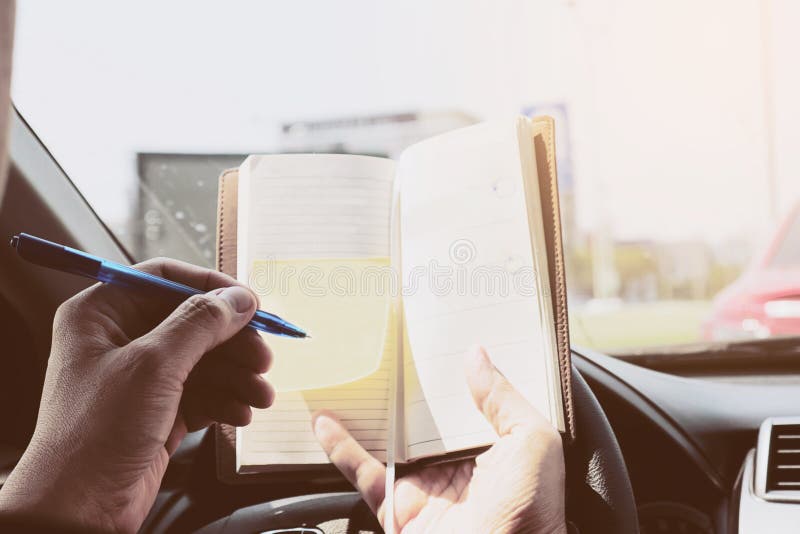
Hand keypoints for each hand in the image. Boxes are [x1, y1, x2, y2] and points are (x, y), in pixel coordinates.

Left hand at [0, 258, 273, 531]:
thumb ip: (200, 324)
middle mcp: (120, 341)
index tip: (249, 301)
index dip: (210, 287)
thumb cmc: (94, 434)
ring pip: (204, 360)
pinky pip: (203, 392)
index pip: (163, 279)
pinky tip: (240, 413)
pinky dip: (226, 401)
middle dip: (232, 342)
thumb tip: (238, 298)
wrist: (80, 509)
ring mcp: (141, 378)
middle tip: (262, 357)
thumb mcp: (153, 366)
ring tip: (260, 394)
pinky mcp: (158, 411)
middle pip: (193, 323)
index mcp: (101, 315)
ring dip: (237, 376)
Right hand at [313, 346, 565, 532]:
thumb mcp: (533, 442)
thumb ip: (504, 399)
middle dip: (404, 385)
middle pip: (420, 416)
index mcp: (491, 446)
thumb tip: (478, 357)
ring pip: (387, 439)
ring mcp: (423, 484)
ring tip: (348, 376)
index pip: (465, 399)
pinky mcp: (397, 505)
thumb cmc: (532, 514)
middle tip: (384, 346)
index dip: (450, 371)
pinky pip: (363, 471)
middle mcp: (455, 463)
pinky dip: (340, 447)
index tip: (434, 337)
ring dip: (367, 411)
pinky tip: (325, 422)